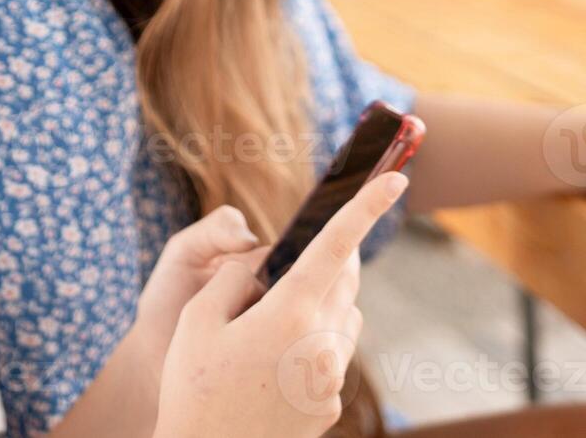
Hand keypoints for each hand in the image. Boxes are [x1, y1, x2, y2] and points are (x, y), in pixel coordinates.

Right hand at [152, 171, 407, 437]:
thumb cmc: (192, 387)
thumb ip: (236, 276)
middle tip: (298, 258)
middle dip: (332, 259)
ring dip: (322, 304)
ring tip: (268, 325)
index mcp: (289, 315)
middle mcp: (321, 344)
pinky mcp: (331, 405)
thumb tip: (266, 261)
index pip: (335, 247)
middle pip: (344, 280)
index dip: (365, 208)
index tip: (394, 180)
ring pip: (343, 318)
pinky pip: (332, 357)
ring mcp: (331, 379)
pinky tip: (270, 366)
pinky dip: (312, 345)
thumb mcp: (197, 319)